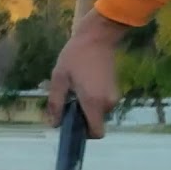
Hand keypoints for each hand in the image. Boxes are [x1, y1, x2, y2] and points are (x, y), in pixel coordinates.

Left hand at [45, 11, 127, 137]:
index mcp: (94, 102)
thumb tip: (54, 124)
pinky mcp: (116, 89)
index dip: (84, 133)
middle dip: (82, 116)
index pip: (96, 133)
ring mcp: (114, 96)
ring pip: (99, 112)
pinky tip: (83, 83)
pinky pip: (103, 102)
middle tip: (68, 99)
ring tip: (74, 87)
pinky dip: (93, 99)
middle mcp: (108, 103)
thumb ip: (56, 103)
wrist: (98, 35)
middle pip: (96, 122)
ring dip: (87, 106)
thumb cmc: (76, 55)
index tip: (71, 122)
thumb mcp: (59, 78)